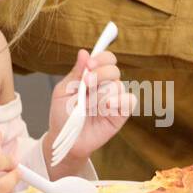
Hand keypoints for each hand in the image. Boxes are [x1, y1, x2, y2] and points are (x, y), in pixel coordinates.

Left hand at [44, 49, 135, 174]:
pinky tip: (107, 105)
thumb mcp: (63, 92)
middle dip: (100, 74)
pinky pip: (130, 100)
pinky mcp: (121, 114)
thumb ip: (75, 73)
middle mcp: (106, 86)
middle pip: (114, 70)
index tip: (89, 64)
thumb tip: (84, 53)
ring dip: (100, 94)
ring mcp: (114, 100)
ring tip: (87, 105)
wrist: (65, 140)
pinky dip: (120, 100)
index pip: (106, 59)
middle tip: (87, 83)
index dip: (101, 58)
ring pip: (117, 85)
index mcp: (93, 76)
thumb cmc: (62, 115)